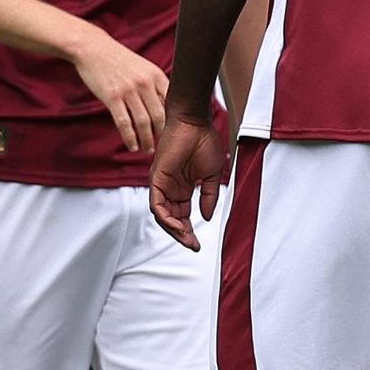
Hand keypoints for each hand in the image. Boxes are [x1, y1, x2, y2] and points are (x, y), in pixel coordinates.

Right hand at [69, 26, 168, 152]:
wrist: (93, 48)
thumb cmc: (120, 60)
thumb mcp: (144, 67)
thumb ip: (156, 85)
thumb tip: (169, 106)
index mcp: (157, 76)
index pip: (173, 103)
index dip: (176, 120)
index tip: (177, 133)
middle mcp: (146, 83)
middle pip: (160, 116)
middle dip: (163, 135)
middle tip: (164, 147)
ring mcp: (129, 90)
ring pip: (143, 122)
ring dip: (147, 140)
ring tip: (148, 150)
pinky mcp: (112, 97)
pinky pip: (124, 122)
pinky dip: (130, 137)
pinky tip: (133, 146)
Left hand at [149, 114, 227, 250]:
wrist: (194, 123)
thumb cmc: (204, 142)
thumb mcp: (213, 176)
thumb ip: (209, 196)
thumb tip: (206, 217)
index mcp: (183, 188)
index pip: (183, 215)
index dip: (190, 230)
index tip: (198, 244)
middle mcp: (170, 188)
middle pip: (172, 219)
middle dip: (182, 234)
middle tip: (193, 246)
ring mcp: (162, 184)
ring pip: (163, 215)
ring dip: (174, 230)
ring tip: (187, 239)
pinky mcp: (156, 179)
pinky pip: (157, 205)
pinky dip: (166, 217)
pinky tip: (179, 226)